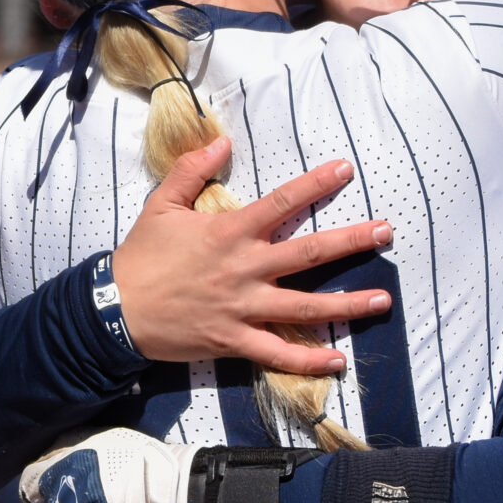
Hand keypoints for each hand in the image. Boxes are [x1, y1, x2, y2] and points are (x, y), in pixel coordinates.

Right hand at [113, 137, 393, 372]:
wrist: (115, 310)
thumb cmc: (141, 256)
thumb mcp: (162, 204)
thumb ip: (192, 171)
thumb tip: (222, 143)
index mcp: (230, 232)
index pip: (283, 202)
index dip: (316, 184)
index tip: (346, 170)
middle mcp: (245, 268)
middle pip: (310, 253)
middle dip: (352, 241)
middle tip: (387, 233)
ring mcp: (244, 307)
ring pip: (306, 307)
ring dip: (348, 304)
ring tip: (382, 300)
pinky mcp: (235, 340)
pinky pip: (279, 353)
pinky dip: (309, 359)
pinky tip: (338, 359)